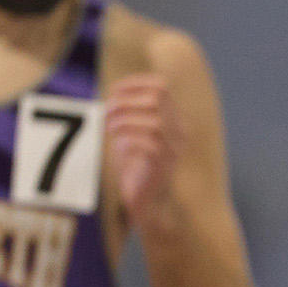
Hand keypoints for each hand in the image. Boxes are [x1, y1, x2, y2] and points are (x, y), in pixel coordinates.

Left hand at [105, 74, 183, 230]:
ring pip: (154, 122)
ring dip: (125, 121)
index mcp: (174, 120)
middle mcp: (179, 132)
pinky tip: (119, 146)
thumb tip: (113, 96)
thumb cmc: (136, 168)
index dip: (135, 84)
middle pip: (157, 100)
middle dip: (126, 101)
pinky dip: (129, 141)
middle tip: (108, 112)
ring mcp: (173, 149)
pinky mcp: (163, 167)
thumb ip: (128, 116)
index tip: (114, 91)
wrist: (148, 203)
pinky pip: (148, 145)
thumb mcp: (132, 135)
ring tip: (110, 129)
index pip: (162, 88)